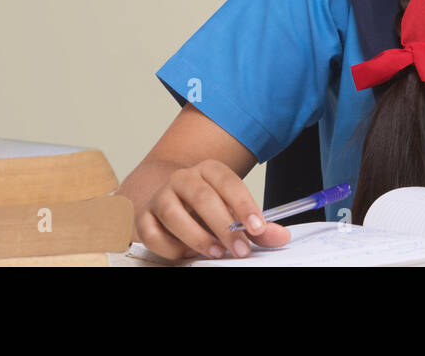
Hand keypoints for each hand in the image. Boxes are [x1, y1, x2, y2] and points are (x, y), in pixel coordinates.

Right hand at [136, 159, 290, 259]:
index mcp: (209, 170)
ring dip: (196, 237)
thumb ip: (257, 225)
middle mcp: (183, 179)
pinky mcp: (143, 217)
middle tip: (240, 249)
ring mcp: (160, 196)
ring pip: (174, 214)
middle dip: (223, 227)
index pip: (228, 182)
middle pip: (202, 198)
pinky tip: (187, 253)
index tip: (258, 228)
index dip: (244, 205)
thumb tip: (281, 237)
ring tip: (215, 253)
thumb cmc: (206, 206)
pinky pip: (153, 234)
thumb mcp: (233, 209)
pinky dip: (171, 248)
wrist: (169, 197)